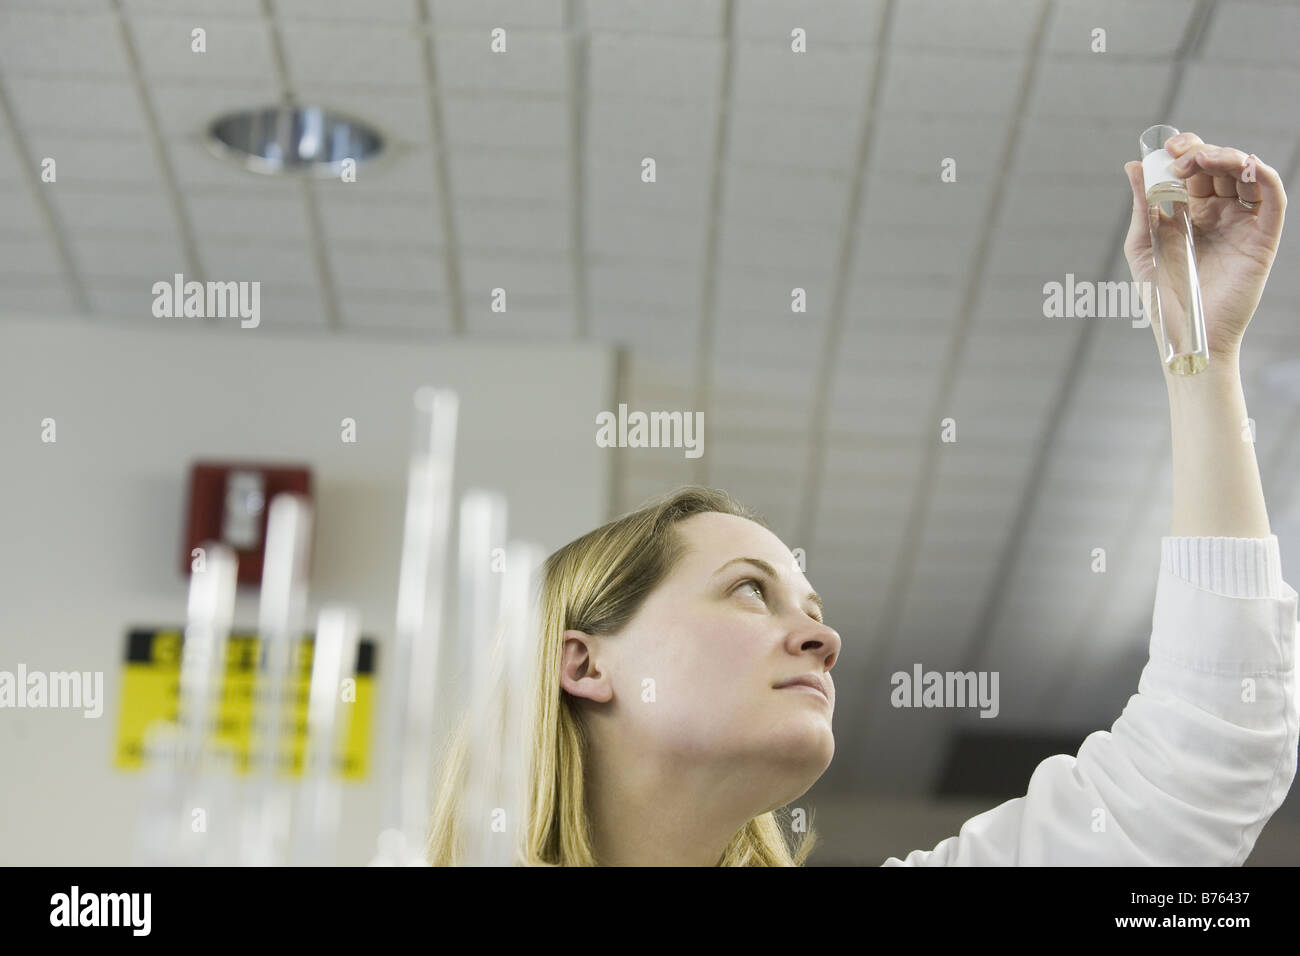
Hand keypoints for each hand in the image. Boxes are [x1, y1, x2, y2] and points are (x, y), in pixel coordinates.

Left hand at [1122, 132, 1285, 362]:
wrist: (1186, 335)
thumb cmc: (1162, 300)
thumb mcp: (1143, 246)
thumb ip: (1142, 206)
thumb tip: (1133, 165)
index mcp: (1190, 214)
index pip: (1195, 170)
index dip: (1186, 151)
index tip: (1169, 149)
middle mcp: (1219, 215)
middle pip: (1220, 167)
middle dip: (1202, 152)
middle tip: (1181, 158)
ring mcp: (1242, 224)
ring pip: (1247, 175)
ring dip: (1229, 157)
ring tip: (1202, 160)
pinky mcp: (1262, 238)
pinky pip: (1273, 199)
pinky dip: (1264, 175)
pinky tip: (1246, 164)